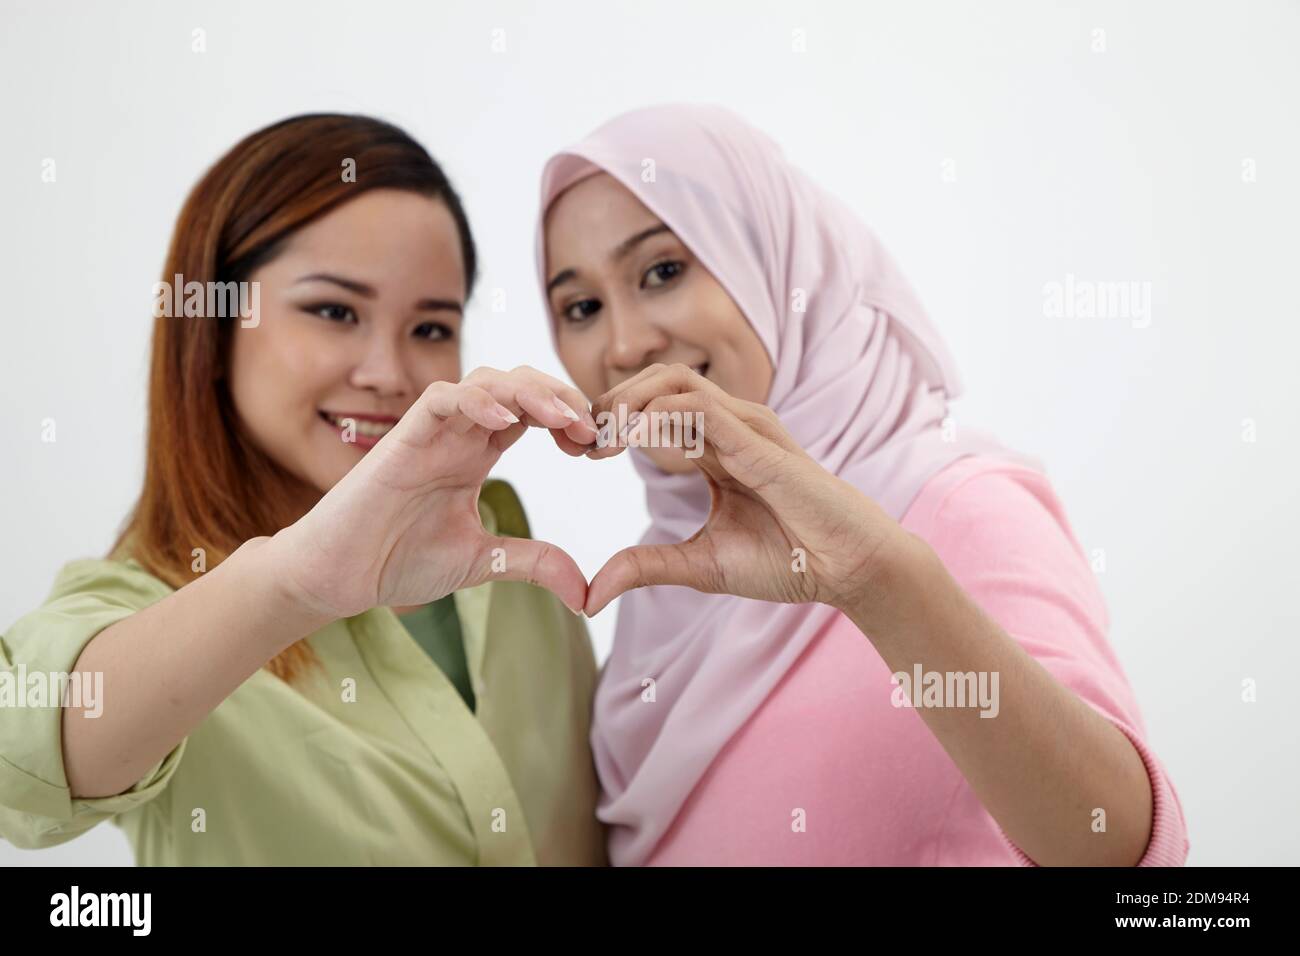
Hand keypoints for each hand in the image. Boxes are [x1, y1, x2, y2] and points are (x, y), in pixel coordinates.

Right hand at [273, 366, 599, 618]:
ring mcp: (432, 432)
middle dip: (560, 396)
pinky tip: (507, 422)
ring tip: (563, 418)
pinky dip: (477, 400)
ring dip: (530, 391)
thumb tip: (585, 592)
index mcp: (476, 454)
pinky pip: (443, 397)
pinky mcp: (403, 436)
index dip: (568, 418)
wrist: (339, 575)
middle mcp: (458, 434)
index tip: (595, 444)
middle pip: (518, 385)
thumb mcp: (484, 561)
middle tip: (590, 426)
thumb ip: (533, 563)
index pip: (532, 413)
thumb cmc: (396, 559)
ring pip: (486, 380)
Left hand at [583, 363, 907, 615]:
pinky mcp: (760, 441)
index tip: (581, 454)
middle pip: (656, 382)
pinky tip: (630, 438)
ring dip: (628, 401)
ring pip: (674, 381)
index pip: (652, 408)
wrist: (847, 570)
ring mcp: (747, 427)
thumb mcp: (699, 566)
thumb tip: (590, 593)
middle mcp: (731, 426)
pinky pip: (701, 408)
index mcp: (715, 447)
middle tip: (581, 441)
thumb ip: (645, 567)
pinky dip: (659, 414)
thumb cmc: (788, 561)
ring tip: (602, 438)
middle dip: (610, 403)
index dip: (611, 423)